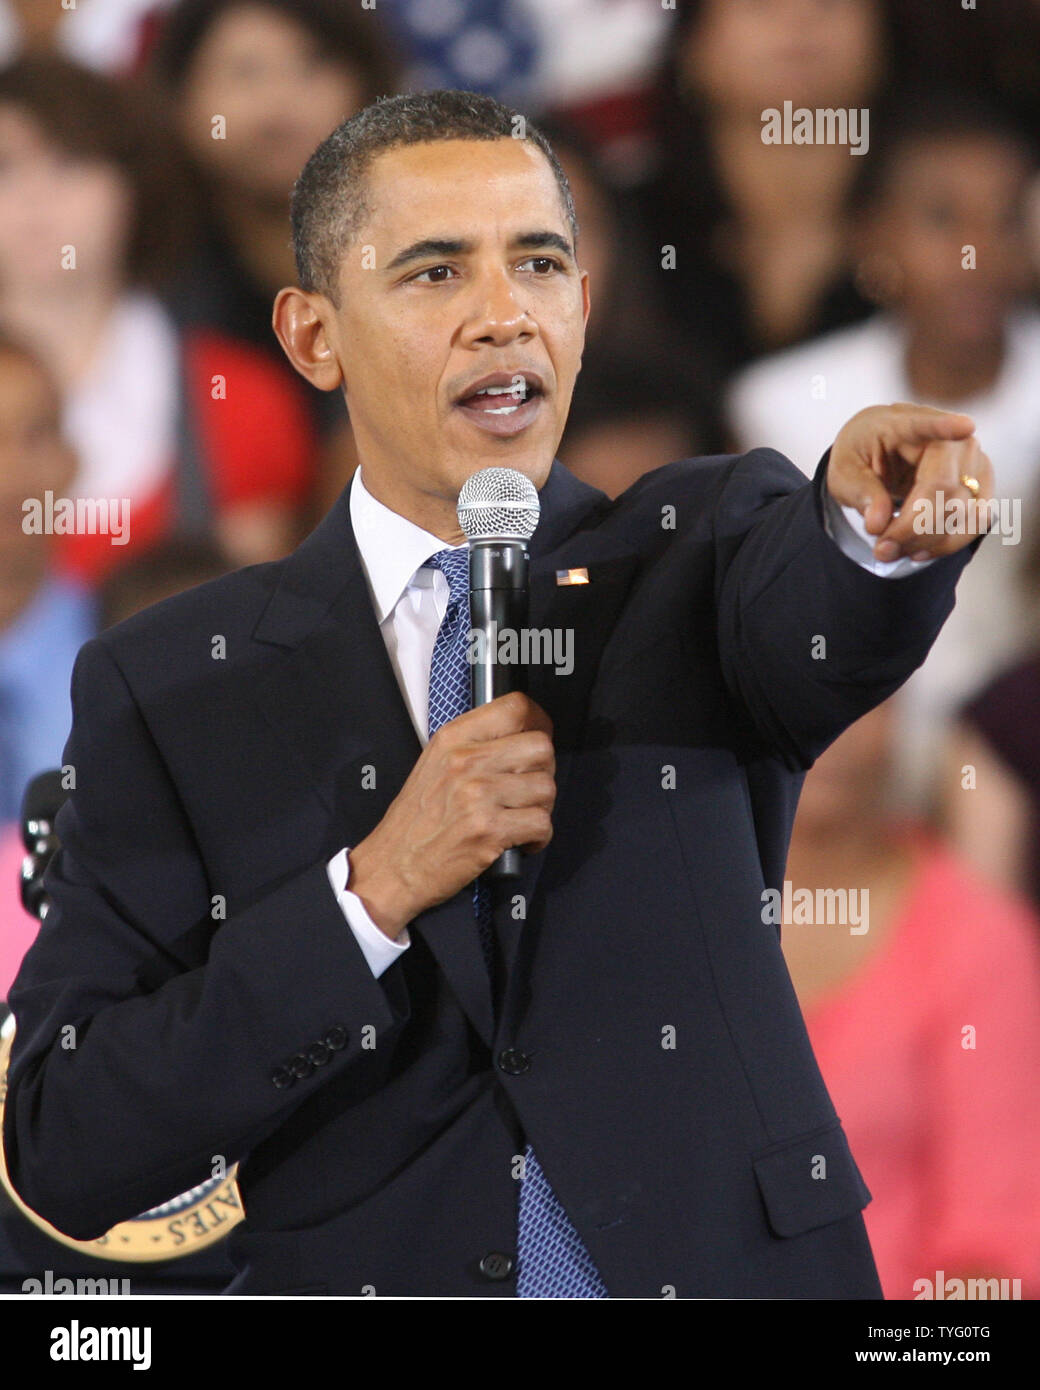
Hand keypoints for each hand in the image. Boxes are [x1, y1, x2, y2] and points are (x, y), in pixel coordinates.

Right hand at [346, 691, 555, 938]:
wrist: (393, 865)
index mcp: (453, 739)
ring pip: (546, 787)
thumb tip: (520, 736)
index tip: (539, 736)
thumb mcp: (435, 764)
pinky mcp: (488, 831)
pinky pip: (541, 823)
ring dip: (541, 807)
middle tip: (528, 788)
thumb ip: (474, 744)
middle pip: (541, 748)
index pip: (515, 708)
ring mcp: (478, 795)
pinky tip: (521, 839)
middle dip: (544, 771)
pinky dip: (539, 837)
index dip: (538, 722)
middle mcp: (466, 762)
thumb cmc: (415, 821)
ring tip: (520, 817)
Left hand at [826, 403, 994, 562]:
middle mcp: (949, 438)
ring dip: (926, 540)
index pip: (927, 423)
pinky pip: (975, 522)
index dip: (946, 426)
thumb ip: (860, 492)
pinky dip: (946, 543)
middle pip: (943, 486)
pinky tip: (919, 551)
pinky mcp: (980, 487)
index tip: (964, 426)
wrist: (882, 454)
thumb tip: (878, 523)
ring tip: (893, 551)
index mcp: (906, 423)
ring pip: (962, 510)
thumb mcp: (844, 471)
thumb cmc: (864, 455)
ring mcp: (972, 462)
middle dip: (912, 528)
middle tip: (881, 549)